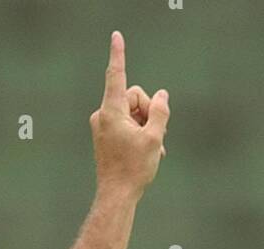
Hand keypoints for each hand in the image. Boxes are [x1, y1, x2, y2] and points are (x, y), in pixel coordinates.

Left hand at [90, 31, 169, 202]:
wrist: (116, 197)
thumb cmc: (133, 169)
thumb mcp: (154, 137)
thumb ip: (160, 111)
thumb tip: (161, 95)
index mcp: (111, 112)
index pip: (117, 75)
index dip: (119, 54)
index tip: (116, 36)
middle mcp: (103, 115)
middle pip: (134, 97)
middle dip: (148, 111)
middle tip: (156, 134)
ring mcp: (102, 126)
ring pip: (133, 112)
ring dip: (147, 125)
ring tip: (154, 148)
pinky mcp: (105, 136)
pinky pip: (127, 124)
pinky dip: (139, 133)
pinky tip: (149, 151)